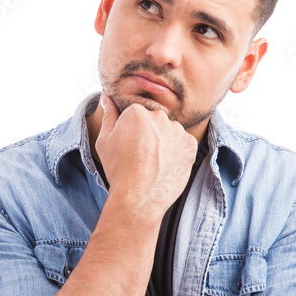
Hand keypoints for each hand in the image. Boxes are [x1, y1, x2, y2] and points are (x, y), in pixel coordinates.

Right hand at [95, 91, 197, 214]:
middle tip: (141, 156)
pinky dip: (177, 153)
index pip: (136, 115)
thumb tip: (107, 98)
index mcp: (136, 111)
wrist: (139, 197)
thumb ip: (109, 116)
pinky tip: (165, 166)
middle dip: (149, 135)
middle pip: (154, 121)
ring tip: (154, 163)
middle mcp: (159, 116)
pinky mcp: (190, 144)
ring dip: (165, 143)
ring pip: (170, 132)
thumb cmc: (118, 170)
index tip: (129, 147)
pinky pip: (184, 143)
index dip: (132, 132)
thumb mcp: (105, 141)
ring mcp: (177, 130)